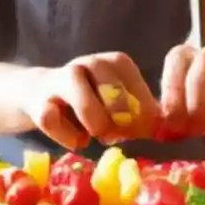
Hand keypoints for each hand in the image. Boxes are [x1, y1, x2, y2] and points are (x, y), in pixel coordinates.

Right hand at [18, 52, 158, 149]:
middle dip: (120, 124)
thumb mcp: (118, 104)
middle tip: (118, 136)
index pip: (140, 92)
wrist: (38, 93)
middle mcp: (92, 63)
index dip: (144, 119)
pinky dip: (70, 139)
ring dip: (96, 129)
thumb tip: (167, 133)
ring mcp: (64, 77)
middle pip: (116, 100)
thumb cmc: (88, 101)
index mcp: (117, 62)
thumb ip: (141, 117)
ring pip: (87, 110)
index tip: (143, 132)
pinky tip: (77, 141)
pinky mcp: (40, 99)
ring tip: (97, 135)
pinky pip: (59, 124)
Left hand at [158, 45, 204, 138]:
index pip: (173, 74)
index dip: (173, 103)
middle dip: (195, 111)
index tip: (173, 125)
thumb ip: (159, 116)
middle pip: (198, 80)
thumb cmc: (187, 105)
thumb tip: (157, 131)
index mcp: (179, 57)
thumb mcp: (169, 108)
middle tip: (194, 131)